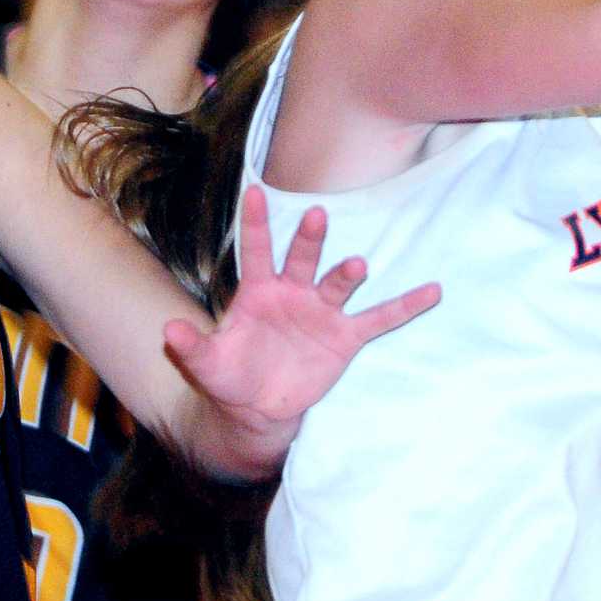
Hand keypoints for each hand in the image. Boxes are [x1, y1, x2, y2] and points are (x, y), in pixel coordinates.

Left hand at [165, 189, 439, 448]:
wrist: (258, 409)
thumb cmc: (231, 377)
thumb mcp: (207, 365)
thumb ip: (191, 347)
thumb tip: (169, 331)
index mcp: (258, 291)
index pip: (257, 250)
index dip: (257, 223)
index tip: (256, 191)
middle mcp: (294, 292)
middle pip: (302, 259)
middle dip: (309, 240)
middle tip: (316, 216)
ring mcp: (322, 312)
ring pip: (338, 285)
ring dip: (347, 274)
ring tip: (357, 264)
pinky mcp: (344, 338)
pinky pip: (379, 319)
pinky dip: (404, 306)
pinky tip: (431, 290)